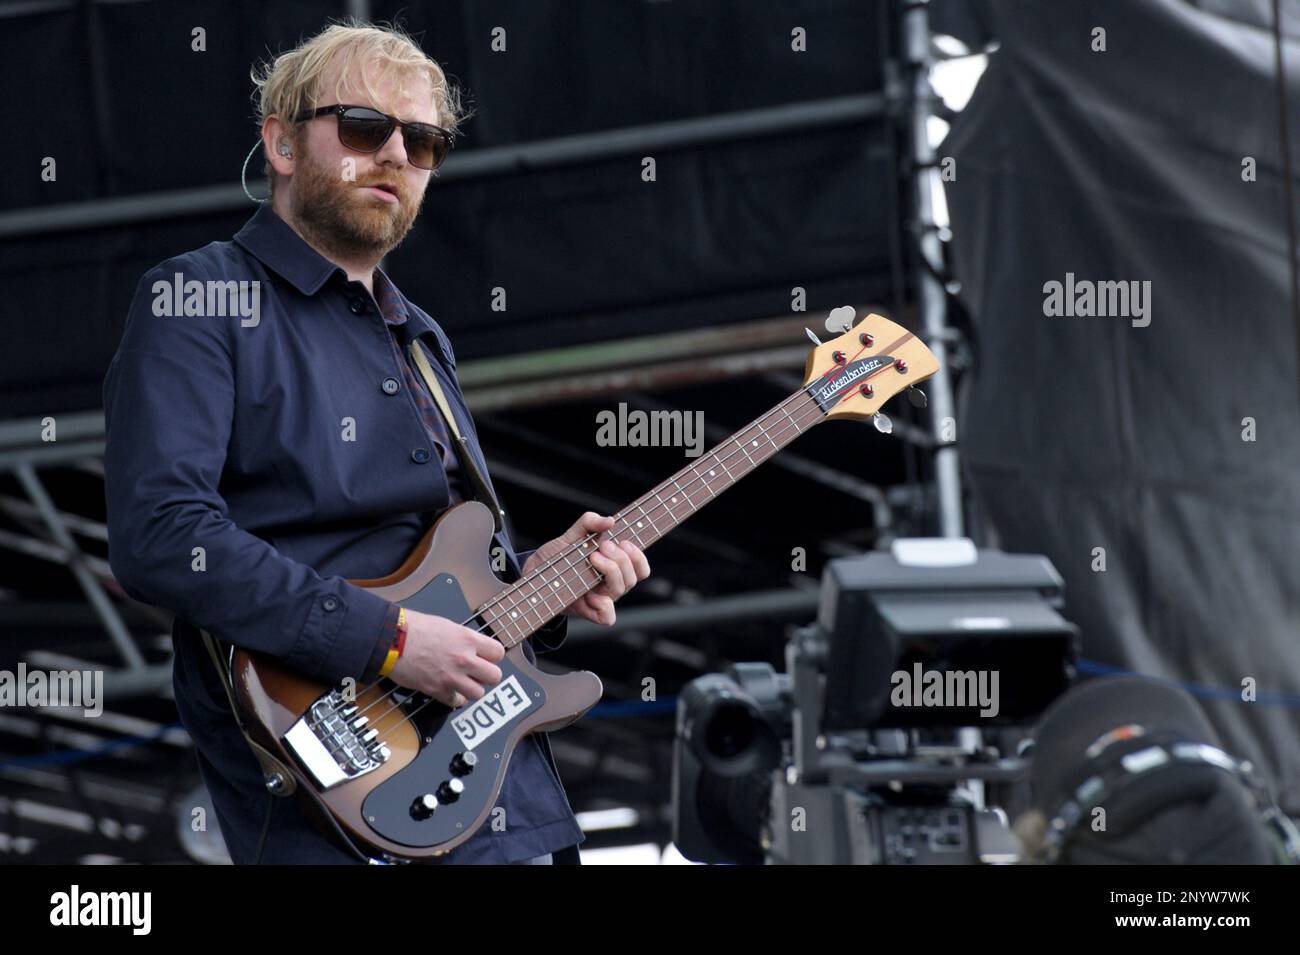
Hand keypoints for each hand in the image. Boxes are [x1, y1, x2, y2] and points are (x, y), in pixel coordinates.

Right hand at [389, 609, 505, 707]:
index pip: (498, 653)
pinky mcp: (437, 690)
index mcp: (468, 639)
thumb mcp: (447, 625)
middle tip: (477, 673)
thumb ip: (464, 639)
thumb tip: (472, 647)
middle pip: (494, 676)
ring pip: (479, 693)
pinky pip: (456, 702)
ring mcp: (452, 677)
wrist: (391, 640)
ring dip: (472, 689)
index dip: (493, 657)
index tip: (487, 658)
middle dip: (487, 675)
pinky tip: (449, 690)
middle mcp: (464, 659)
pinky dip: (454, 698)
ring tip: (463, 682)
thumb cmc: (414, 628)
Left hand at [522, 512, 650, 625]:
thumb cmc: (558, 556)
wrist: (534, 572)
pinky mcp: (586, 610)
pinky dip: (604, 606)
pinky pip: (606, 617)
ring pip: (620, 591)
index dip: (638, 557)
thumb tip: (609, 521)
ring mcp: (600, 598)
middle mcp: (610, 585)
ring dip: (611, 571)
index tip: (624, 541)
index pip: (640, 568)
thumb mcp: (572, 535)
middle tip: (603, 545)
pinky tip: (591, 595)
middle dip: (621, 559)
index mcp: (614, 568)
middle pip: (632, 578)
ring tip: (592, 557)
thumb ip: (589, 523)